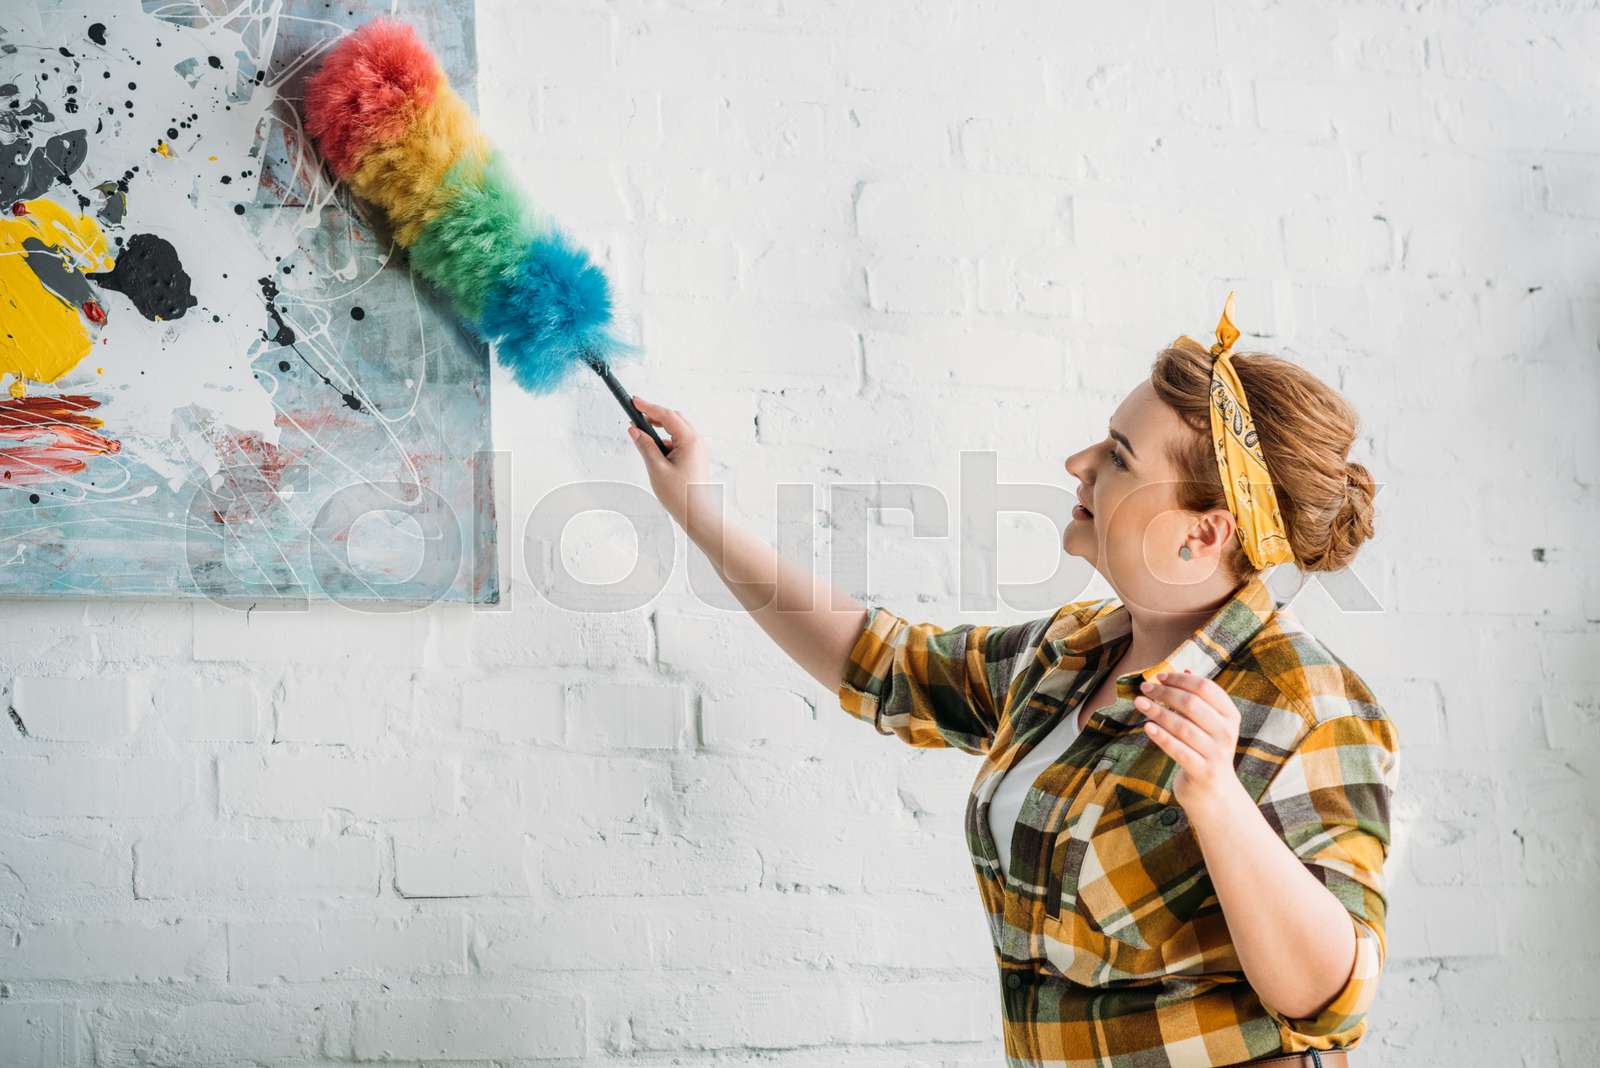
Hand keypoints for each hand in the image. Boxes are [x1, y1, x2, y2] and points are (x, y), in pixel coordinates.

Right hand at [626, 396, 712, 528]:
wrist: (699, 515)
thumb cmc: (682, 496)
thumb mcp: (657, 469)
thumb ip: (645, 446)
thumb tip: (635, 431)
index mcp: (689, 440)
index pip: (667, 415)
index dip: (648, 407)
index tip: (634, 401)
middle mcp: (696, 442)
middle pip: (673, 419)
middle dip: (654, 415)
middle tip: (636, 414)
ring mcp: (697, 450)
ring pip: (676, 431)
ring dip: (659, 428)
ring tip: (641, 433)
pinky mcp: (695, 458)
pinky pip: (679, 442)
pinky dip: (665, 441)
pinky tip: (654, 450)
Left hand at [1133, 669, 1248, 816]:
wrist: (1215, 793)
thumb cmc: (1206, 750)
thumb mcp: (1210, 723)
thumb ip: (1199, 698)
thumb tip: (1184, 667)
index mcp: (1230, 715)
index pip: (1206, 688)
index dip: (1180, 679)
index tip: (1160, 677)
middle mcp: (1227, 732)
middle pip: (1192, 704)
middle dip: (1165, 693)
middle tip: (1145, 688)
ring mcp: (1216, 753)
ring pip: (1182, 726)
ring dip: (1157, 712)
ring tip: (1139, 703)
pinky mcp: (1202, 771)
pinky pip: (1178, 750)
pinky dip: (1161, 737)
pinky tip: (1147, 727)